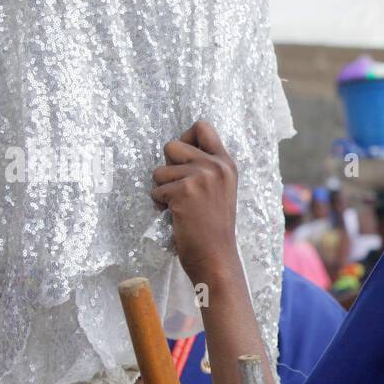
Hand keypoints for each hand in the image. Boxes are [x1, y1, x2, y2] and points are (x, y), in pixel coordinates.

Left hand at [152, 120, 239, 285]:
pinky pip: (156, 189)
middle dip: (168, 167)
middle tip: (181, 189)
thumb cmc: (213, 227)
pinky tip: (176, 216)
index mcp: (226, 164)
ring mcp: (201, 178)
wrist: (216, 256)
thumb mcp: (220, 189)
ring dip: (163, 189)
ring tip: (180, 206)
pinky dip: (161, 204)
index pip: (202, 127)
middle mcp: (216, 166)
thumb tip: (175, 148)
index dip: (185, 138)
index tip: (183, 160)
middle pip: (172, 145)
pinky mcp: (184, 192)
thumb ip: (206, 167)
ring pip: (160, 170)